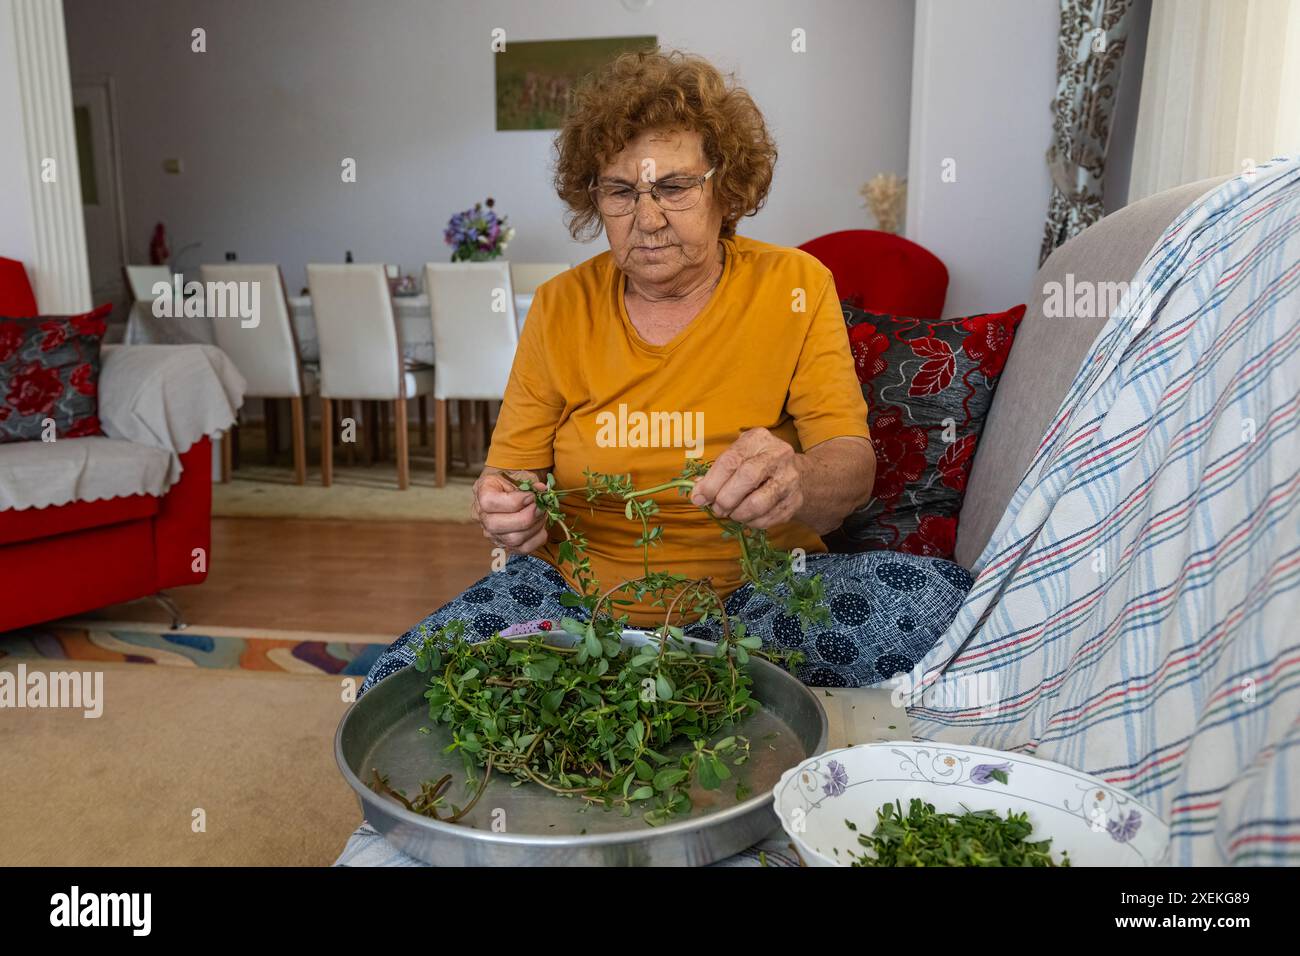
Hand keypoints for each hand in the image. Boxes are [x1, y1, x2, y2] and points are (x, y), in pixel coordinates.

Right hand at [472, 471, 548, 554]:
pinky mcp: (505, 545)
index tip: (532, 496)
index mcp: (482, 491)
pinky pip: (523, 549)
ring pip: (512, 539)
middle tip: (540, 507)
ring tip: (542, 514)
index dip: (515, 501)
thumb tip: (542, 491)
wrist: (512, 489)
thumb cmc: (515, 480)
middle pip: (497, 525)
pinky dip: (538, 538)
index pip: (490, 503)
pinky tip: (541, 525)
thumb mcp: (519, 475)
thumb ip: (530, 483)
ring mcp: (492, 533)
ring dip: (534, 527)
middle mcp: (481, 515)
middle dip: (526, 517)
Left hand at [688, 428, 804, 528]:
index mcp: (758, 439)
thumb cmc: (757, 464)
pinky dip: (752, 522)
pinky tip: (746, 517)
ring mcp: (790, 478)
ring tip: (731, 513)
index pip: (731, 460)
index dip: (712, 482)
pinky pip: (768, 518)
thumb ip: (716, 473)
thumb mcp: (738, 458)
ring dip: (738, 513)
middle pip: (747, 477)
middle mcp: (778, 454)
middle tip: (717, 508)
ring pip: (759, 503)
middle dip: (726, 498)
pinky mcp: (795, 500)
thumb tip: (698, 494)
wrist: (795, 474)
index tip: (700, 498)